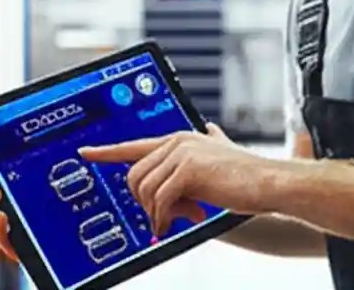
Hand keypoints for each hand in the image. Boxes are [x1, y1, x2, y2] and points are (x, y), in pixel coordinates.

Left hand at [79, 124, 281, 236]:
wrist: (268, 182)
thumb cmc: (246, 175)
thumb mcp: (221, 154)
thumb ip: (210, 144)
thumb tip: (210, 130)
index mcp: (180, 138)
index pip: (135, 144)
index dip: (107, 150)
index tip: (86, 152)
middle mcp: (177, 141)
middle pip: (135, 176)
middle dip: (144, 202)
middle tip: (164, 216)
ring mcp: (182, 152)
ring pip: (145, 189)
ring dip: (155, 213)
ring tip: (176, 220)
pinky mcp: (189, 169)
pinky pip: (160, 199)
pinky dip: (163, 217)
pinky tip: (173, 223)